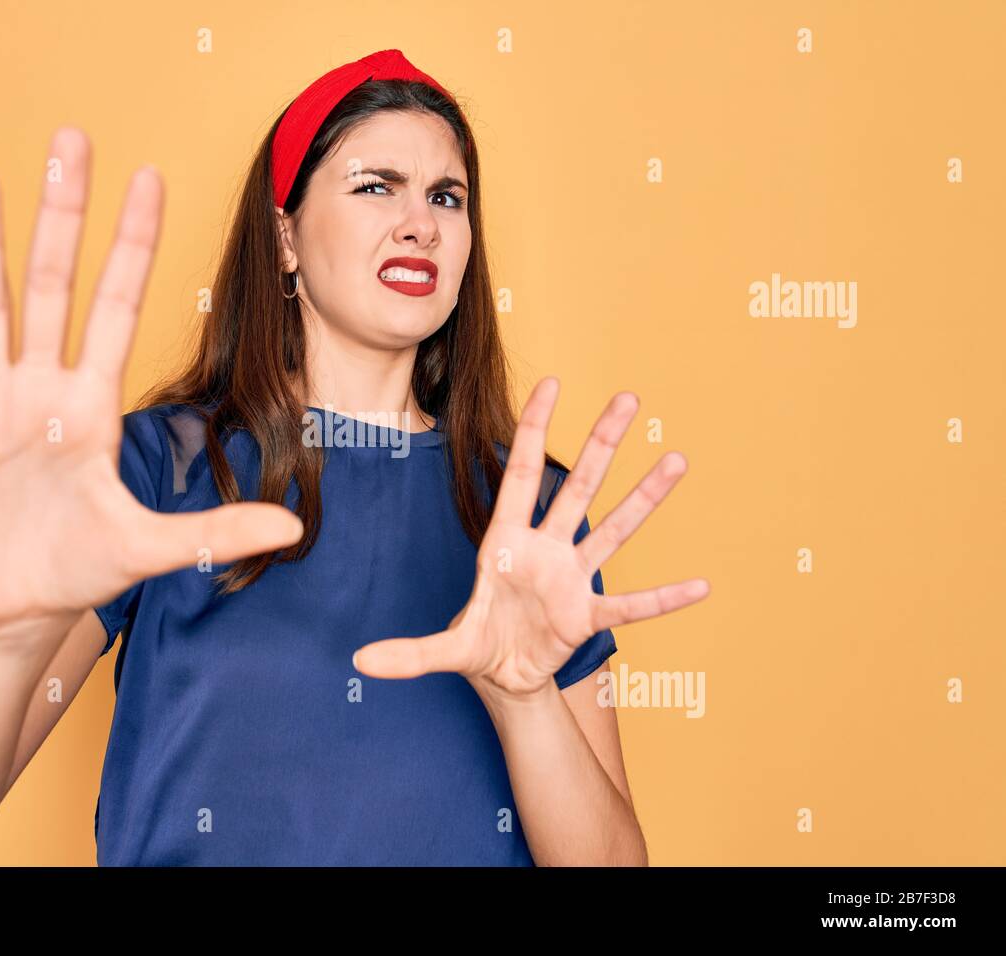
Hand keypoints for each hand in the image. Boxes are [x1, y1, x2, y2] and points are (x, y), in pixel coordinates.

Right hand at [0, 127, 301, 631]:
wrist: (19, 604)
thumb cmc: (84, 566)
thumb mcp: (151, 547)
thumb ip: (215, 531)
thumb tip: (291, 531)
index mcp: (92, 404)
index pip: (118, 306)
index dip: (133, 245)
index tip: (149, 179)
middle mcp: (42, 388)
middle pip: (52, 285)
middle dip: (62, 216)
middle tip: (71, 140)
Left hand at [351, 378, 708, 697]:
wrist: (504, 677)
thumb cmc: (476, 644)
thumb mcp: (443, 651)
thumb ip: (408, 654)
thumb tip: (359, 663)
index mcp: (504, 543)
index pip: (518, 474)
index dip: (533, 430)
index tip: (553, 383)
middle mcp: (543, 550)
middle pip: (577, 487)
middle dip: (601, 444)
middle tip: (630, 397)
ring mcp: (570, 579)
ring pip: (612, 530)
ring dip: (644, 499)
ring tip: (677, 460)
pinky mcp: (588, 616)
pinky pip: (631, 605)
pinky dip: (663, 599)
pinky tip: (701, 585)